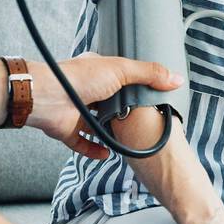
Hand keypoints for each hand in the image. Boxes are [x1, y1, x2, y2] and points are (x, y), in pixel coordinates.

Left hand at [26, 51, 182, 159]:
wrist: (47, 97)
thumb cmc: (79, 78)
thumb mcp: (121, 69)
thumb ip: (149, 74)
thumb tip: (176, 79)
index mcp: (98, 72)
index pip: (120, 77)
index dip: (134, 85)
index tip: (151, 96)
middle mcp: (88, 91)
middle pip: (110, 103)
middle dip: (124, 112)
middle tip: (143, 122)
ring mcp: (78, 111)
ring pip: (98, 125)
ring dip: (111, 132)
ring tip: (130, 139)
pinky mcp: (69, 130)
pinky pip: (83, 144)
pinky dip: (94, 150)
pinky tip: (107, 154)